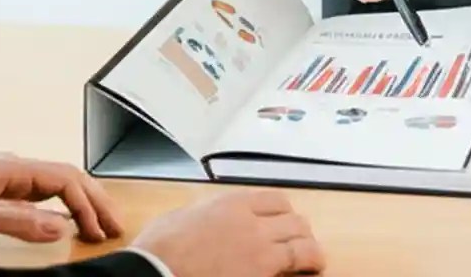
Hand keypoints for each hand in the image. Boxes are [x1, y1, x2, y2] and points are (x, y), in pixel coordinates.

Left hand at [0, 152, 121, 243]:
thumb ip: (19, 221)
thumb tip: (61, 227)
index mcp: (12, 167)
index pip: (64, 178)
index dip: (85, 204)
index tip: (95, 231)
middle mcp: (14, 169)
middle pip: (67, 177)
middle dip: (94, 200)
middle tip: (116, 226)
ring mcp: (9, 179)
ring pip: (59, 185)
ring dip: (83, 204)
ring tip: (101, 226)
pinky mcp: (3, 192)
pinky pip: (44, 196)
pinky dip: (64, 208)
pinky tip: (70, 221)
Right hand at [133, 189, 325, 276]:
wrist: (157, 272)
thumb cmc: (159, 248)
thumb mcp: (180, 217)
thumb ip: (203, 214)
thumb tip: (204, 219)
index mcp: (232, 204)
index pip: (276, 200)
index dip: (284, 212)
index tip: (285, 220)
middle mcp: (253, 223)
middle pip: (295, 221)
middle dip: (301, 231)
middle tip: (302, 242)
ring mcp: (260, 251)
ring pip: (303, 245)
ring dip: (310, 252)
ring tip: (314, 260)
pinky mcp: (262, 274)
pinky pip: (295, 268)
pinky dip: (305, 270)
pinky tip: (308, 273)